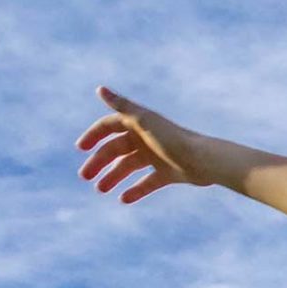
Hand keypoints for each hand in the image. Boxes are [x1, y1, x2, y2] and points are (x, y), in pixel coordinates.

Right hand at [77, 87, 215, 202]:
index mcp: (138, 124)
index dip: (93, 136)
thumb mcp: (144, 122)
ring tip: (100, 190)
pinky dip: (136, 190)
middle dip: (99, 162)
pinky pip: (147, 183)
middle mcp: (146, 139)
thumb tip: (100, 89)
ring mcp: (157, 157)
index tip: (81, 148)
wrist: (205, 161)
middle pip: (115, 150)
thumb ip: (122, 106)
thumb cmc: (173, 139)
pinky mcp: (169, 173)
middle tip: (85, 177)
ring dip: (113, 177)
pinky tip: (123, 199)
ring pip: (129, 167)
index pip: (108, 127)